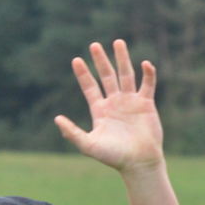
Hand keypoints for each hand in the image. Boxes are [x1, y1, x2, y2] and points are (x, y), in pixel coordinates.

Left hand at [55, 41, 162, 173]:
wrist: (138, 163)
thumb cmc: (113, 157)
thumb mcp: (89, 145)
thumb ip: (72, 132)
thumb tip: (56, 119)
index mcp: (100, 110)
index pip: (90, 87)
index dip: (83, 74)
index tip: (76, 60)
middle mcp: (115, 103)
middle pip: (107, 76)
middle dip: (100, 61)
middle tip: (94, 45)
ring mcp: (131, 102)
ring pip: (126, 75)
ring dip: (122, 59)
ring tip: (118, 42)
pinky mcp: (146, 104)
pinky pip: (147, 85)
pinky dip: (147, 74)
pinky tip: (144, 63)